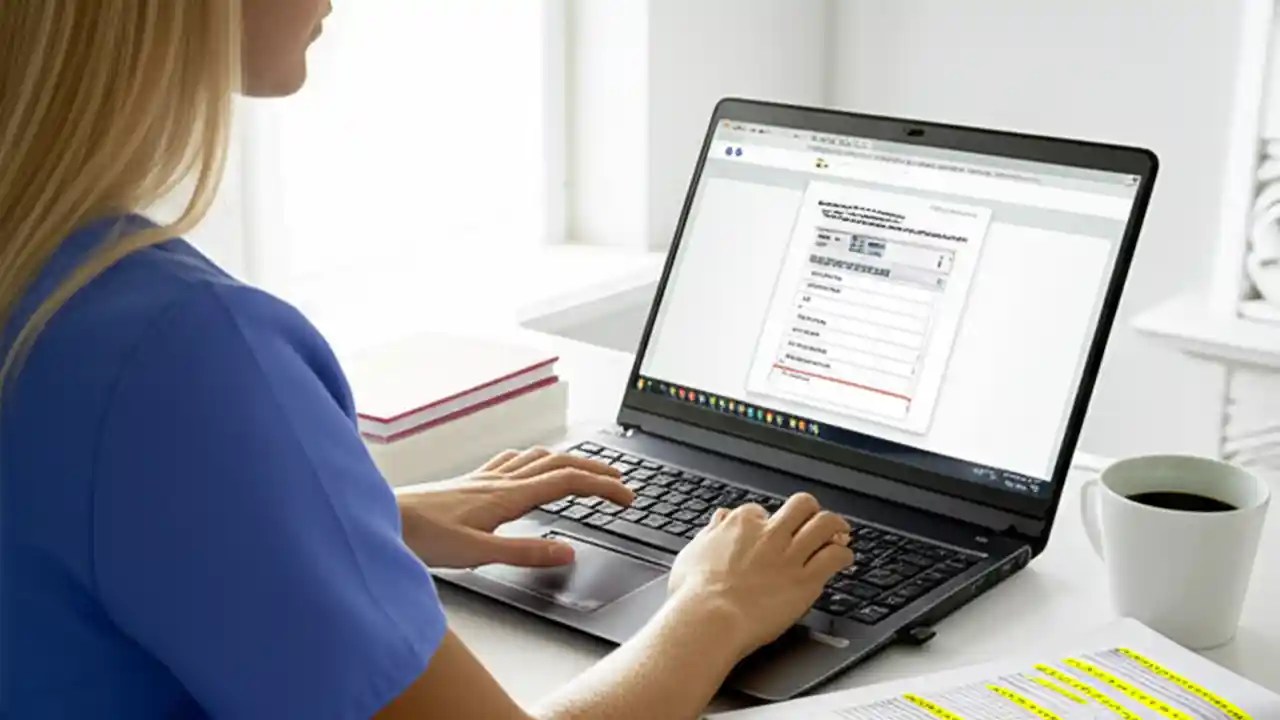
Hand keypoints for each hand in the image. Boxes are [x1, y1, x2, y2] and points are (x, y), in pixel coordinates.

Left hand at [397, 447, 633, 568]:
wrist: (383, 519)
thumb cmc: (423, 536)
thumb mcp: (479, 553)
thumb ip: (527, 552)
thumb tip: (568, 551)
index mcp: (508, 495)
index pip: (569, 481)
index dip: (603, 487)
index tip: (627, 497)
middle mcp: (500, 480)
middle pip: (561, 463)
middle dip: (596, 471)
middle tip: (620, 483)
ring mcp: (485, 478)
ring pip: (538, 457)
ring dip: (570, 460)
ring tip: (587, 470)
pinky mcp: (470, 482)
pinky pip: (513, 461)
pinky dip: (535, 459)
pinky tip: (530, 466)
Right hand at [667, 493, 852, 659]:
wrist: (710, 619)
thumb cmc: (695, 594)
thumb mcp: (692, 552)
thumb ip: (710, 533)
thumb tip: (719, 519)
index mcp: (740, 525)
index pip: (761, 511)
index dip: (767, 522)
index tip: (770, 533)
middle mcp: (769, 534)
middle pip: (801, 505)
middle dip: (809, 512)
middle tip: (812, 522)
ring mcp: (790, 555)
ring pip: (826, 524)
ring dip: (835, 527)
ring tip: (839, 534)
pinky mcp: (806, 580)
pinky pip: (835, 557)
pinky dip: (843, 555)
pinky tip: (842, 560)